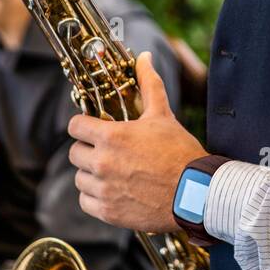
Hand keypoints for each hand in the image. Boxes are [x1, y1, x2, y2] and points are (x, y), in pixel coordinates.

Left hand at [68, 51, 206, 232]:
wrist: (195, 193)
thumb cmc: (180, 152)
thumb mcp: (162, 115)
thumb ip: (149, 83)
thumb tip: (144, 58)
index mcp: (111, 136)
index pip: (75, 126)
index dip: (84, 125)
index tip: (94, 129)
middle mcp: (102, 162)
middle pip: (74, 153)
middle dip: (88, 150)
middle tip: (108, 152)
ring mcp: (104, 189)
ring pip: (80, 179)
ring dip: (91, 175)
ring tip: (114, 173)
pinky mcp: (108, 212)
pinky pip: (86, 202)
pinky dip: (96, 198)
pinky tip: (114, 191)